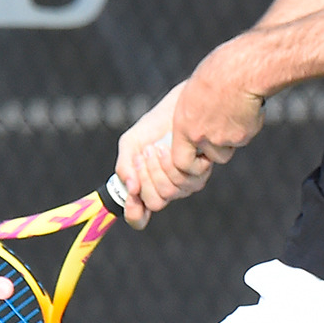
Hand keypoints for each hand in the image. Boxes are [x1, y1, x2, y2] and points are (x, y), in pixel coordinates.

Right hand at [114, 82, 212, 228]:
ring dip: (158, 169)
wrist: (180, 106)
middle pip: (155, 202)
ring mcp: (184, 184)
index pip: (139, 216)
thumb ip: (124, 167)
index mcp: (146, 187)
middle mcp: (165, 190)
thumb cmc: (154, 126)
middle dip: (146, 177)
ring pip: (169, 192)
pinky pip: (185, 180)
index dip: (134, 213)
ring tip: (155, 147)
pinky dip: (172, 163)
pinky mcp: (199, 173)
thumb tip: (131, 189)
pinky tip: (169, 146)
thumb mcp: (131, 144)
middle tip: (143, 154)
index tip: (131, 197)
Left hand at [170, 38, 266, 175]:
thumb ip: (194, 114)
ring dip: (235, 136)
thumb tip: (200, 122)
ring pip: (230, 148)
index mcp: (184, 124)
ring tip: (237, 109)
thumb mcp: (194, 93)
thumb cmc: (218, 72)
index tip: (201, 155)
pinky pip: (246, 136)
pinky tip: (249, 105)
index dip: (193, 163)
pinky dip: (249, 124)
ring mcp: (222, 138)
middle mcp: (201, 135)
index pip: (181, 162)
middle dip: (221, 148)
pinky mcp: (242, 136)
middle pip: (213, 156)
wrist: (241, 70)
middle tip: (227, 130)